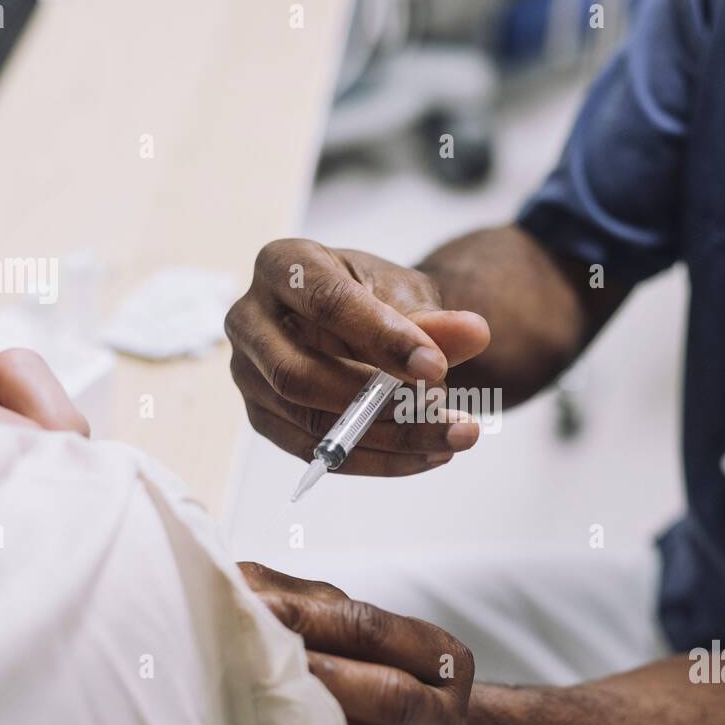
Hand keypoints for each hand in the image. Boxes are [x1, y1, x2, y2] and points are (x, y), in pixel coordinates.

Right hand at [226, 239, 490, 475]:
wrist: (363, 323)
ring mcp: (249, 374)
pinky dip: (378, 460)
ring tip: (450, 436)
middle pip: (299, 374)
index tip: (436, 369)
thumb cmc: (376, 298)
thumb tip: (476, 334)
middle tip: (448, 415)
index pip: (325, 302)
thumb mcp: (408, 297)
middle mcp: (250, 319)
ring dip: (387, 438)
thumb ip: (435, 319)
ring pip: (309, 421)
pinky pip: (317, 452)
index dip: (381, 338)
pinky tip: (426, 454)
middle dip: (378, 403)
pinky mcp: (263, 417)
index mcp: (282, 265)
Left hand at [240, 561, 474, 724]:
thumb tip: (234, 583)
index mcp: (441, 657)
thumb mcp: (337, 625)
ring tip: (261, 709)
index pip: (373, 629)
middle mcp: (446, 719)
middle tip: (257, 663)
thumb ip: (295, 599)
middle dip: (320, 677)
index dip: (310, 618)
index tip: (255, 610)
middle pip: (390, 694)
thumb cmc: (356, 672)